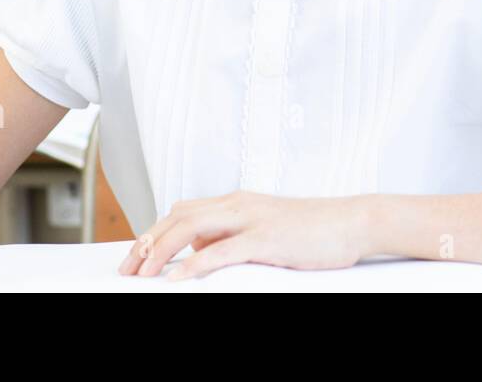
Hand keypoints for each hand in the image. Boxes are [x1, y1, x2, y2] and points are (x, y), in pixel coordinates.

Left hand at [117, 191, 373, 280]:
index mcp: (237, 202)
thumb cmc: (315, 230)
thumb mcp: (267, 228)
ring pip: (191, 228)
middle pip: (177, 218)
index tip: (135, 256)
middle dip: (147, 244)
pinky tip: (178, 279)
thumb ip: (235, 234)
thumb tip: (202, 251)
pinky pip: (221, 250)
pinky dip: (195, 264)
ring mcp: (252, 219)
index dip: (154, 233)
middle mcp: (238, 204)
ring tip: (142, 274)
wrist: (354, 221)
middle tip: (127, 270)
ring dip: (161, 252)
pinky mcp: (267, 238)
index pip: (182, 212)